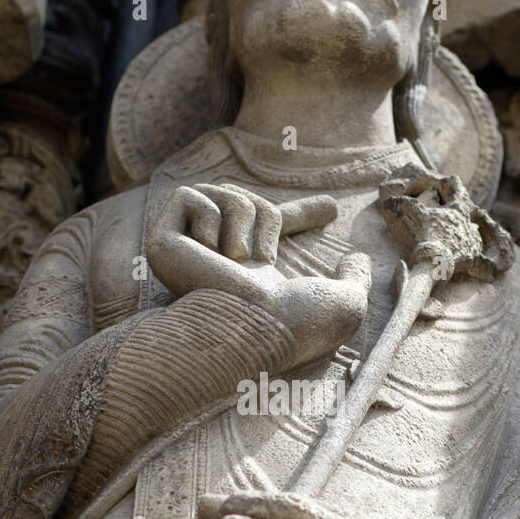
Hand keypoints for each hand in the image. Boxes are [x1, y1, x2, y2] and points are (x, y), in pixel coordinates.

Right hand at [147, 183, 370, 365]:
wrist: (255, 324)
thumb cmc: (298, 324)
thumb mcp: (346, 304)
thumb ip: (357, 281)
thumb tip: (358, 259)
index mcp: (261, 279)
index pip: (280, 238)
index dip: (304, 216)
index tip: (331, 210)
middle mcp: (224, 266)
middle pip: (250, 204)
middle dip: (268, 218)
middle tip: (265, 257)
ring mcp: (190, 254)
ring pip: (229, 194)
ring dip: (246, 221)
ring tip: (241, 261)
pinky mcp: (161, 242)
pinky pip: (191, 197)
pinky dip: (210, 219)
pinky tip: (211, 254)